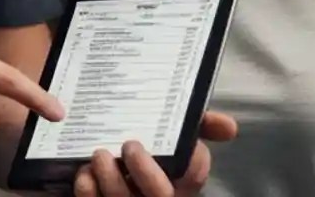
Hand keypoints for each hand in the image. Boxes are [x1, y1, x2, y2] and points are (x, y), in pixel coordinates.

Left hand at [71, 112, 236, 196]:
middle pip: (161, 196)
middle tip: (130, 145)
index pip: (195, 176)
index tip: (181, 144)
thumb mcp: (166, 129)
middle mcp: (154, 195)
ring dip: (111, 179)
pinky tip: (84, 174)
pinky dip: (88, 191)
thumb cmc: (135, 143)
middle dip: (147, 173)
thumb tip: (229, 127)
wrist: (92, 156)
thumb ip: (197, 124)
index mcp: (176, 179)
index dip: (193, 164)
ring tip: (99, 154)